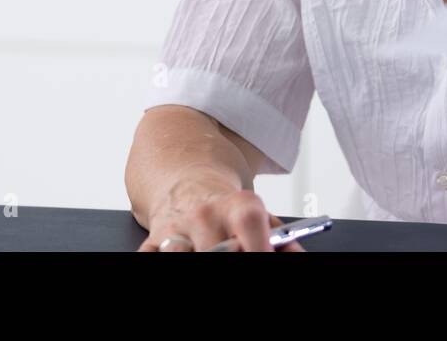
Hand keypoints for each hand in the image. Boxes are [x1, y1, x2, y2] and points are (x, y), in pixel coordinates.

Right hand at [138, 179, 304, 251]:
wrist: (188, 185)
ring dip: (196, 261)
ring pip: (179, 256)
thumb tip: (296, 255)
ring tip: (213, 258)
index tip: (265, 259)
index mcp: (237, 205)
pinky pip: (151, 260)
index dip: (258, 247)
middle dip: (228, 259)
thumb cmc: (228, 210)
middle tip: (236, 258)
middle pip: (216, 250)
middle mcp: (204, 215)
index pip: (249, 223)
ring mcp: (174, 229)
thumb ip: (281, 238)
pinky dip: (165, 263)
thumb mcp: (259, 215)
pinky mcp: (150, 242)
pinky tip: (186, 256)